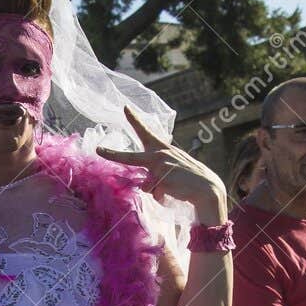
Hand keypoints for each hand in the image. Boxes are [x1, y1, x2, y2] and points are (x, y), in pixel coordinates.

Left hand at [96, 106, 226, 218]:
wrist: (207, 188)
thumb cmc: (189, 180)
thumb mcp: (172, 170)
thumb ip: (155, 172)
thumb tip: (143, 185)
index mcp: (162, 149)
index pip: (146, 132)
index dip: (135, 119)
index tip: (125, 108)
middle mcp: (159, 154)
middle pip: (130, 157)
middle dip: (113, 154)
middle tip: (98, 150)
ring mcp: (160, 166)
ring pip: (146, 185)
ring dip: (156, 190)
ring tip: (174, 188)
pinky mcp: (161, 179)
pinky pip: (154, 194)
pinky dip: (162, 197)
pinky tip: (175, 193)